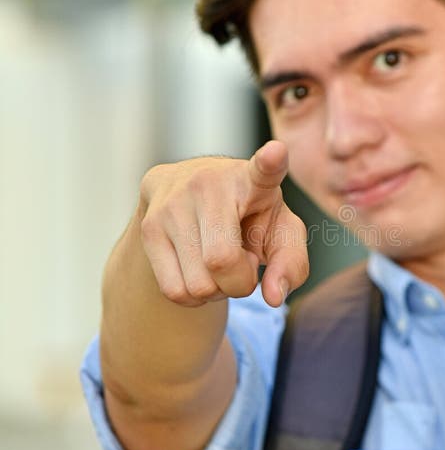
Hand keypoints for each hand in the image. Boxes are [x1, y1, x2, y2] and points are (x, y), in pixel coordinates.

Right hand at [138, 140, 307, 307]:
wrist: (189, 197)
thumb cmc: (248, 216)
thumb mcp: (280, 233)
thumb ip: (291, 265)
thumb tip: (273, 296)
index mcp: (252, 178)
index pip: (263, 169)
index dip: (270, 162)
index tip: (276, 153)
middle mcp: (208, 183)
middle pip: (223, 262)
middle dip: (240, 282)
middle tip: (243, 262)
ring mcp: (172, 203)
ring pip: (197, 284)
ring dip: (215, 291)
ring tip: (218, 263)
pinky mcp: (148, 227)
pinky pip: (174, 291)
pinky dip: (193, 297)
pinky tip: (198, 271)